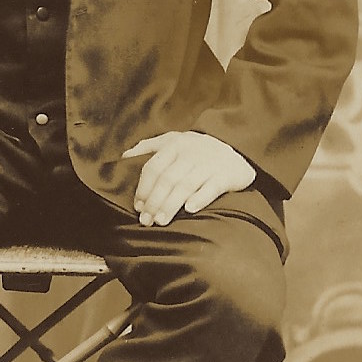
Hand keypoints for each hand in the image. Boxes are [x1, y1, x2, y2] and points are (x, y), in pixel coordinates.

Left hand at [121, 131, 254, 225]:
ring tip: (161, 221)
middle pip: (167, 179)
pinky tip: (189, 210)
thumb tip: (124, 157)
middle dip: (154, 201)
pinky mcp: (227, 175)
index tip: (138, 206)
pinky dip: (200, 199)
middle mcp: (190, 153)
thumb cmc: (197, 148)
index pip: (153, 167)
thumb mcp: (172, 140)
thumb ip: (148, 146)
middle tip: (146, 220)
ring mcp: (209, 164)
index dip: (143, 187)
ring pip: (186, 185)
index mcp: (174, 145)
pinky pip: (212, 188)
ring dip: (171, 204)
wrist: (237, 145)